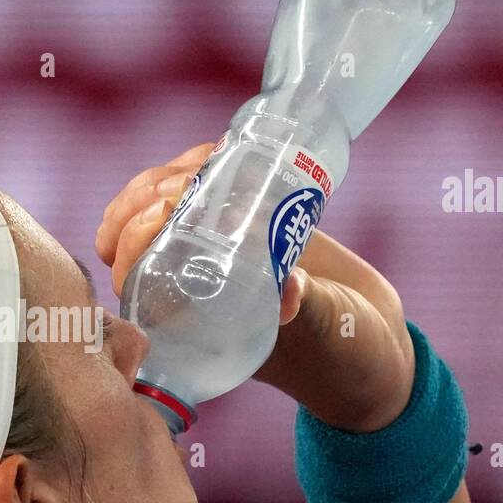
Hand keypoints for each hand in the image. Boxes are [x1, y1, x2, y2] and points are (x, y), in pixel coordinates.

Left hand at [96, 142, 414, 432]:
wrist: (372, 338)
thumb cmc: (341, 352)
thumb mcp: (320, 331)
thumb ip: (303, 308)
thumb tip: (288, 287)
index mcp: (188, 321)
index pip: (129, 276)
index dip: (131, 239)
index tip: (164, 210)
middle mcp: (189, 286)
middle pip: (129, 234)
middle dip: (142, 197)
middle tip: (184, 179)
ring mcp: (210, 253)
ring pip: (154, 208)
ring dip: (164, 176)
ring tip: (204, 160)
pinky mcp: (238, 227)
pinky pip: (195, 193)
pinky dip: (197, 166)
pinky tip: (217, 150)